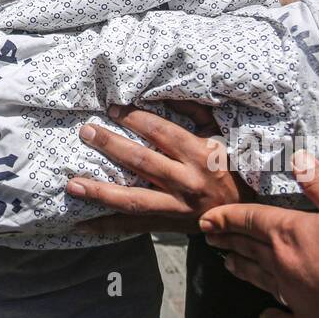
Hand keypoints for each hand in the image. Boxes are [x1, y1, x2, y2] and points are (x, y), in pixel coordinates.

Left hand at [67, 101, 249, 234]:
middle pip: (142, 161)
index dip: (135, 118)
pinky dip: (106, 226)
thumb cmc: (230, 166)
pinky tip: (81, 224)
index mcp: (200, 154)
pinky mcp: (169, 225)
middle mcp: (188, 181)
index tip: (112, 108)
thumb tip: (163, 91)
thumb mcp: (219, 133)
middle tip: (85, 131)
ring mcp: (177, 207)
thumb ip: (194, 110)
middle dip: (111, 145)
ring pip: (134, 199)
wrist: (245, 212)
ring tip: (73, 184)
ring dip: (100, 192)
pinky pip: (133, 227)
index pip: (161, 132)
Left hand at [200, 154, 318, 317]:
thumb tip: (297, 159)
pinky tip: (266, 316)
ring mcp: (296, 301)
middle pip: (249, 249)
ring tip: (228, 264)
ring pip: (261, 280)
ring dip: (243, 269)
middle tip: (211, 237)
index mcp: (292, 235)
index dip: (227, 217)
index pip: (250, 219)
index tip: (207, 219)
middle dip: (228, 240)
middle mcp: (285, 268)